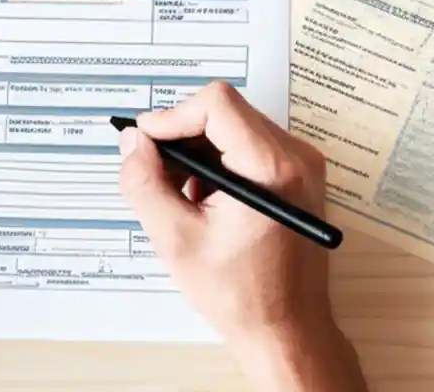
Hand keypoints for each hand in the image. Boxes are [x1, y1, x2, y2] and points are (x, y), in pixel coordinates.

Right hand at [117, 82, 365, 391]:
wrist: (286, 329)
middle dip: (182, 137)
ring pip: (233, 126)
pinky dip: (218, 163)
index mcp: (271, 169)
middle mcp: (296, 158)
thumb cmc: (241, 294)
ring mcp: (301, 165)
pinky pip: (248, 145)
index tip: (146, 144)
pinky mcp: (297, 175)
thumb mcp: (175, 240)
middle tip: (157, 174)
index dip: (172, 117)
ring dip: (198, 152)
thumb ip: (145, 183)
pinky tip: (205, 201)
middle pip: (224, 111)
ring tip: (183, 197)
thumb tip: (132, 142)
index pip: (216, 104)